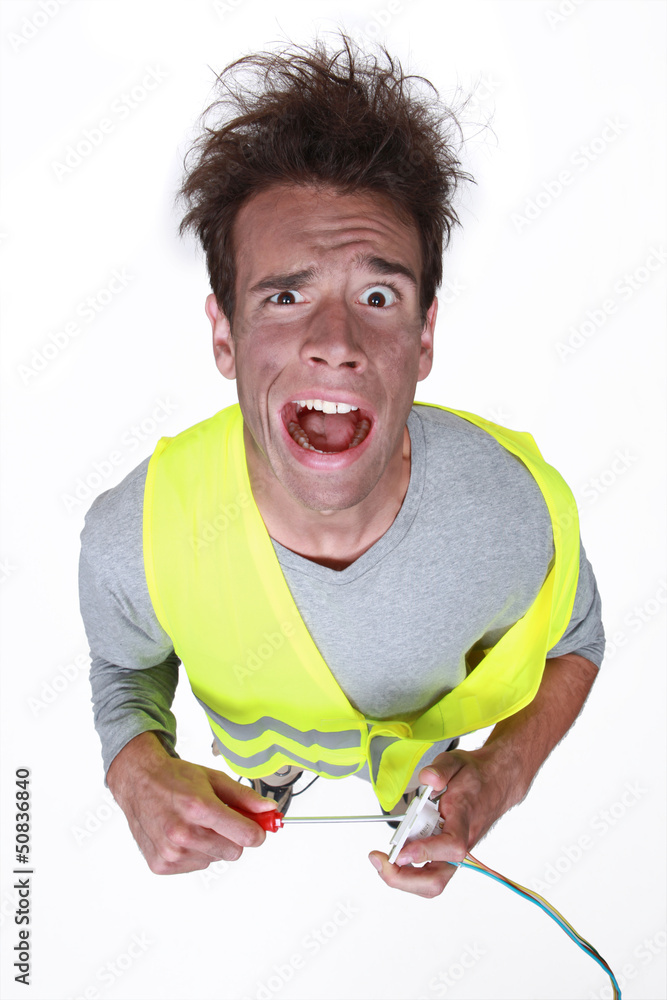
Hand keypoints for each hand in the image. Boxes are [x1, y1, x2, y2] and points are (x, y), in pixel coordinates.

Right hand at [107, 732, 277, 873]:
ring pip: (215, 859)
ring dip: (212, 845)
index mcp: (199, 808)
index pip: (245, 836)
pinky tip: (182, 834)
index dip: (257, 832)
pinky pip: (196, 866)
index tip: (257, 828)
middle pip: (234, 851)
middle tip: (220, 819)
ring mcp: (171, 852)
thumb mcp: (213, 779)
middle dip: (233, 836)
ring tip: (195, 823)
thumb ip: (244, 797)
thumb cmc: (174, 778)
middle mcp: (183, 833)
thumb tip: (269, 809)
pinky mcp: (161, 865)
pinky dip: (195, 853)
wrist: (139, 782)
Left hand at [368, 746, 510, 896]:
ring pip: (431, 882)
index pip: (450, 845)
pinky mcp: (447, 855)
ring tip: (383, 860)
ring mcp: (454, 854)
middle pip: (437, 880)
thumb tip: (428, 778)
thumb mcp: (457, 762)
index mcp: (463, 820)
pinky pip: (429, 873)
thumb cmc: (475, 777)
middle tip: (381, 861)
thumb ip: (441, 769)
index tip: (400, 852)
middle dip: (404, 878)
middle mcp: (460, 844)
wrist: (494, 785)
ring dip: (404, 878)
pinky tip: (396, 856)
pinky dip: (408, 872)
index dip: (424, 852)